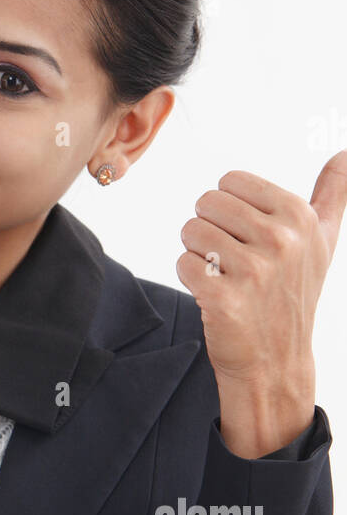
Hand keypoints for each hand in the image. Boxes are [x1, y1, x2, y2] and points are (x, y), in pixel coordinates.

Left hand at [176, 151, 346, 455]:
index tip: (248, 235)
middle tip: (232, 259)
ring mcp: (254, 271)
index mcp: (300, 216)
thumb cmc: (293, 294)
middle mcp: (281, 240)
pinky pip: (183, 263)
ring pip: (191, 231)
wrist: (275, 360)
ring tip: (225, 276)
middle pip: (206, 203)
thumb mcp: (322, 240)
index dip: (229, 208)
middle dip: (211, 229)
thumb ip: (333, 192)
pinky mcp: (224, 298)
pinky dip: (191, 277)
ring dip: (200, 254)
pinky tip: (215, 294)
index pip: (230, 181)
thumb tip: (346, 153)